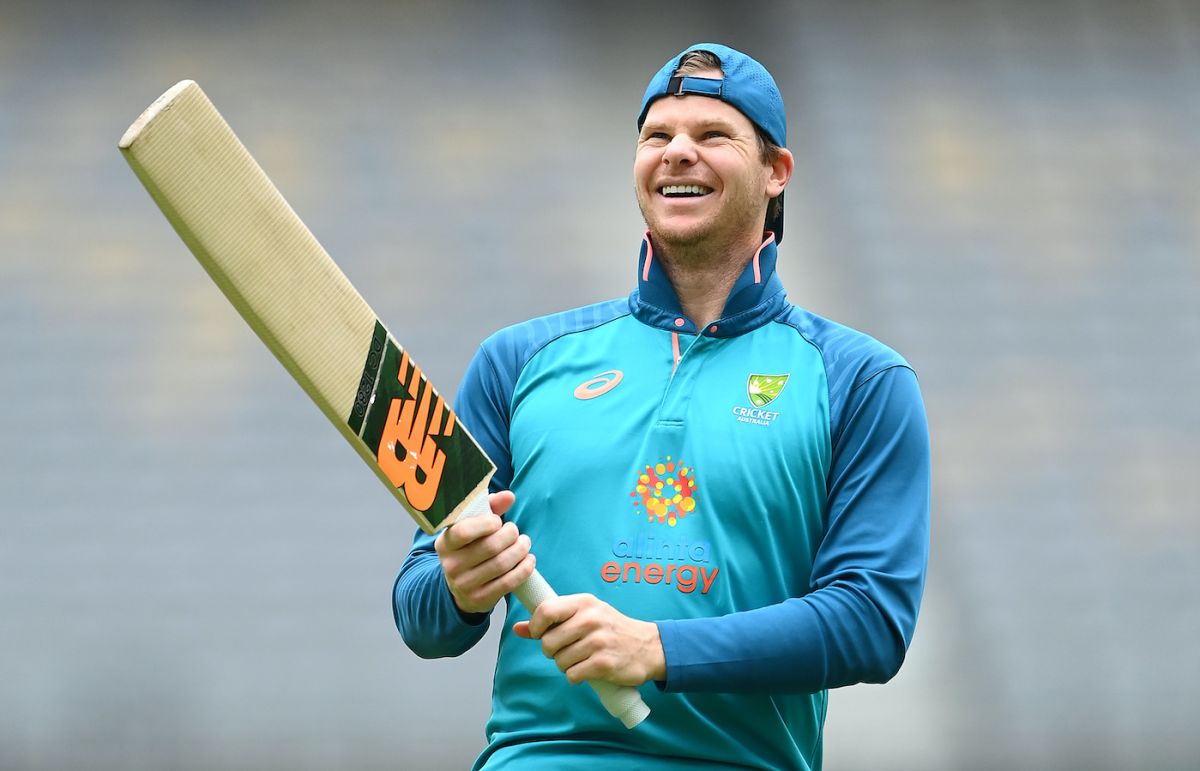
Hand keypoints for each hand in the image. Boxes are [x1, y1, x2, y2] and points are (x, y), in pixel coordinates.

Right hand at [434, 491, 534, 613]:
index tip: (498, 521)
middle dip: (510, 535)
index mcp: (445, 543)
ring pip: (501, 564)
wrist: (460, 587)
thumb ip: (489, 508)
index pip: (464, 531)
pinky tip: (529, 559)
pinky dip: (524, 569)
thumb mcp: (472, 527)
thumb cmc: (470, 548)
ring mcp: (464, 585)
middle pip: (490, 547)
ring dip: (520, 550)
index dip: (487, 524)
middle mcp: (451, 565)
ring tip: (524, 543)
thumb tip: (509, 496)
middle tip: (516, 532)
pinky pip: (508, 583)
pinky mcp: (480, 599)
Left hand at [513, 594, 665, 686]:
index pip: (545, 611)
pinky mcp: (604, 663)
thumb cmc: (611, 629)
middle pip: (548, 642)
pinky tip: (588, 669)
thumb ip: (552, 621)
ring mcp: (598, 641)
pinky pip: (572, 675)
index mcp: (584, 602)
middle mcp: (591, 619)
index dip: (536, 626)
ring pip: (559, 661)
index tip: (541, 634)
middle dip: (552, 651)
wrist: (649, 647)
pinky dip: (576, 676)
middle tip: (566, 650)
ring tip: (581, 659)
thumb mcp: (585, 616)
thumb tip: (518, 629)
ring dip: (566, 665)